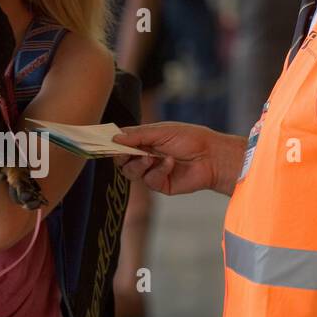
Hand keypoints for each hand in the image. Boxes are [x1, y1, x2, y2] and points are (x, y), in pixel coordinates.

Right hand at [112, 122, 244, 196]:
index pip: (121, 143)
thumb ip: (138, 135)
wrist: (213, 156)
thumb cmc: (191, 139)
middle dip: (122, 156)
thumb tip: (115, 138)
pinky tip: (170, 163)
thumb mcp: (162, 131)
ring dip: (139, 164)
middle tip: (126, 152)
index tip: (104, 142)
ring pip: (130, 172)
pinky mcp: (160, 185)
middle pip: (121, 160)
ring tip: (152, 158)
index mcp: (145, 140)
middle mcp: (145, 156)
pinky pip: (149, 181)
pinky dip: (158, 171)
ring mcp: (152, 171)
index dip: (112, 143)